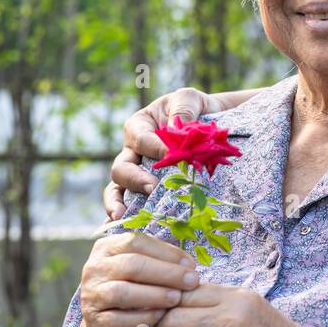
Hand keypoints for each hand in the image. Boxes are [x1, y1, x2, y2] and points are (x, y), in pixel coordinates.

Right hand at [77, 232, 201, 326]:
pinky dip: (143, 316)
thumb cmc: (133, 290)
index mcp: (106, 248)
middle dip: (167, 273)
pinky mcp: (94, 321)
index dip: (166, 252)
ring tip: (177, 298)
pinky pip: (119, 319)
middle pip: (132, 265)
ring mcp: (91, 295)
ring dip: (155, 294)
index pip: (136, 241)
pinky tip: (161, 315)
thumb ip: (159, 258)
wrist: (108, 326)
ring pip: (123, 292)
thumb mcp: (142, 268)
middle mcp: (94, 268)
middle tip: (192, 281)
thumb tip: (189, 263)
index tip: (190, 264)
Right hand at [104, 87, 223, 218]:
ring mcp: (137, 173)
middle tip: (152, 188)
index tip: (172, 156)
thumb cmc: (194, 109)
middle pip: (122, 168)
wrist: (209, 124)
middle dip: (135, 179)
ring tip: (123, 215)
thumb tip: (177, 128)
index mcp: (138, 127)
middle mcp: (132, 152)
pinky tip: (127, 227)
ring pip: (118, 189)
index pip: (141, 140)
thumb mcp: (188, 99)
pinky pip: (132, 203)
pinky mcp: (148, 190)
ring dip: (118, 202)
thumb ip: (182, 109)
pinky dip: (127, 216)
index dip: (155, 148)